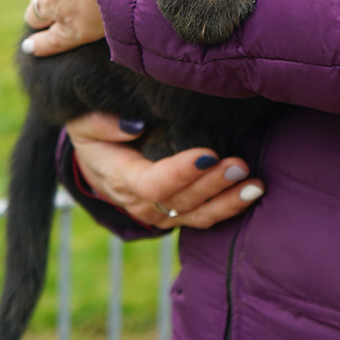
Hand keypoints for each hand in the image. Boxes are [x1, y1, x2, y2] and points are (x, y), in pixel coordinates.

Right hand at [67, 113, 265, 229]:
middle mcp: (141, 203)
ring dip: (227, 201)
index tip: (207, 153)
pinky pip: (203, 218)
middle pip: (180, 201)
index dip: (180, 172)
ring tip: (254, 185)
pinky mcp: (175, 214)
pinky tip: (253, 193)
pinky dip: (229, 208)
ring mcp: (159, 213)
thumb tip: (134, 126)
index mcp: (120, 177)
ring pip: (196, 215)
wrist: (95, 161)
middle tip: (238, 164)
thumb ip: (102, 123)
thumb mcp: (84, 122)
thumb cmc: (93, 133)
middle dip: (211, 184)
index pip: (151, 183)